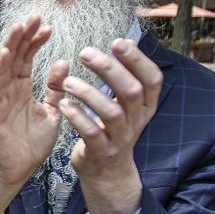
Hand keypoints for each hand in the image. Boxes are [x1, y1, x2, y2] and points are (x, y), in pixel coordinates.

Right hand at [0, 15, 63, 187]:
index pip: (26, 58)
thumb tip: (63, 62)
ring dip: (10, 46)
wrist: (20, 170)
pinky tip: (5, 54)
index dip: (35, 41)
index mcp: (21, 88)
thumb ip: (55, 89)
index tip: (47, 25)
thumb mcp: (53, 112)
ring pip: (3, 67)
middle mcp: (7, 90)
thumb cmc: (33, 143)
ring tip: (19, 27)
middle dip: (22, 36)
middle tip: (34, 16)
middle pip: (13, 56)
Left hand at [58, 39, 161, 213]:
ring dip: (88, 93)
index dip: (138, 60)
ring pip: (111, 113)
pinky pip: (91, 133)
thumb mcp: (124, 104)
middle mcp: (137, 120)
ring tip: (67, 81)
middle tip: (86, 53)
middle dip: (110, 70)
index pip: (152, 79)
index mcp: (145, 105)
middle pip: (132, 91)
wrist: (106, 171)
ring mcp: (120, 138)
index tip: (118, 41)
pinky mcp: (101, 152)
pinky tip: (62, 104)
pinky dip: (77, 117)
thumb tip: (125, 42)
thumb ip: (123, 78)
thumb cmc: (111, 129)